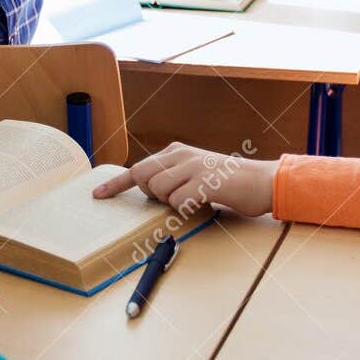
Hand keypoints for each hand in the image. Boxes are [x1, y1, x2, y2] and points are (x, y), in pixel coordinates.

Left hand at [92, 143, 276, 217]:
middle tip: (176, 197)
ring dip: (173, 202)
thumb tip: (150, 192)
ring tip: (197, 197)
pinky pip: (179, 201)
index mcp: (177, 151)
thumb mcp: (195, 173)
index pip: (138, 167)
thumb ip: (173, 177)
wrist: (262, 181)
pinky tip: (206, 200)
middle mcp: (182, 154)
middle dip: (150, 194)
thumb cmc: (228, 183)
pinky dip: (188, 208)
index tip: (98, 194)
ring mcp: (193, 166)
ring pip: (159, 190)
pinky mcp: (204, 181)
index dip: (116, 184)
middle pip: (142, 177)